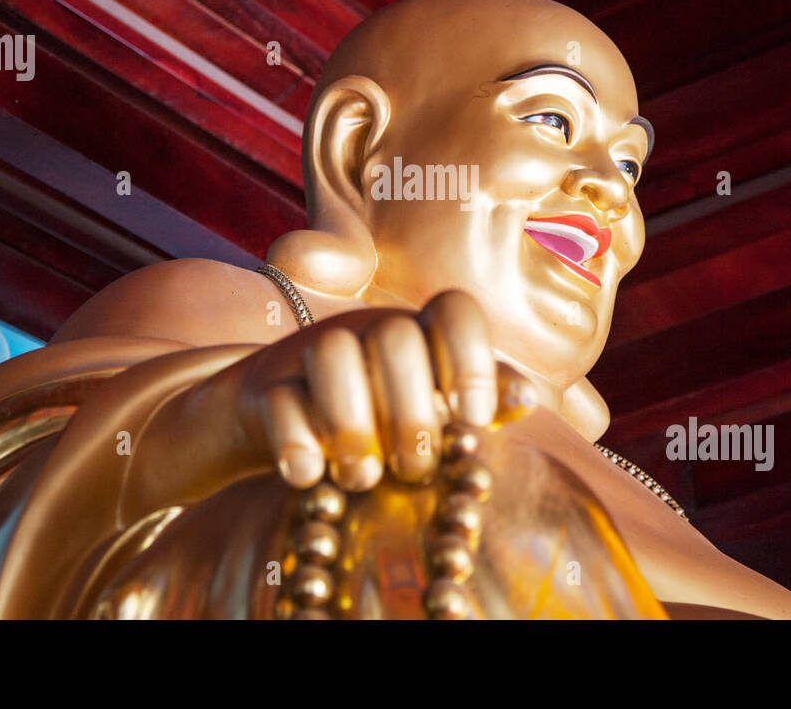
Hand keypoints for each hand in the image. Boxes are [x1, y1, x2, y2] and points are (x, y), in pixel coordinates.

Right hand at [236, 290, 533, 491]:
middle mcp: (364, 331)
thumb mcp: (425, 409)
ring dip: (353, 425)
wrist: (269, 420)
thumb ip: (478, 402)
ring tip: (362, 479)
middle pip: (395, 334)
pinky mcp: (263, 388)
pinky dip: (296, 442)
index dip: (473, 360)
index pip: (454, 310)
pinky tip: (308, 478)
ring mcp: (308, 352)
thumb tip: (527, 396)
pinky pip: (279, 400)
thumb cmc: (371, 419)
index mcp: (416, 334)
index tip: (474, 420)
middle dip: (411, 410)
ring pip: (332, 353)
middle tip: (415, 470)